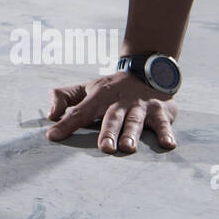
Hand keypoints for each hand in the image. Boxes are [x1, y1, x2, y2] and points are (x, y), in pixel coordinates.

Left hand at [46, 71, 177, 152]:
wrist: (146, 70)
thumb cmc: (111, 87)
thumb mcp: (86, 87)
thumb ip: (65, 96)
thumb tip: (50, 113)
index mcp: (99, 96)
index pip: (80, 112)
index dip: (66, 124)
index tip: (53, 136)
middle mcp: (119, 101)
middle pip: (112, 118)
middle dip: (108, 132)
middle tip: (105, 148)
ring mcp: (140, 106)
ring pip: (135, 121)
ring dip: (132, 133)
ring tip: (128, 147)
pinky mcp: (159, 111)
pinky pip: (163, 123)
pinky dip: (166, 133)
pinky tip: (168, 144)